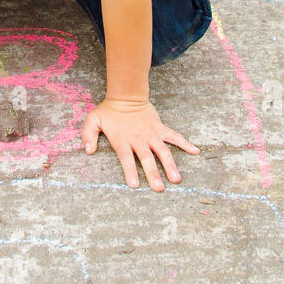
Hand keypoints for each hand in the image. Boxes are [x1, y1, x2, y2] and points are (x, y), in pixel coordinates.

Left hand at [81, 97, 199, 190]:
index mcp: (122, 140)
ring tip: (176, 179)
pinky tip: (195, 151)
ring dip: (170, 165)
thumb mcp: (93, 121)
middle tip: (159, 188)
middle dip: (153, 173)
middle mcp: (138, 139)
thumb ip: (88, 135)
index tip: (134, 185)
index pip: (126, 158)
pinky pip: (174, 136)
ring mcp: (151, 134)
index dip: (130, 171)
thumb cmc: (109, 111)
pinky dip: (185, 143)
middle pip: (147, 158)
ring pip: (162, 151)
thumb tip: (88, 151)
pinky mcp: (160, 128)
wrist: (126, 95)